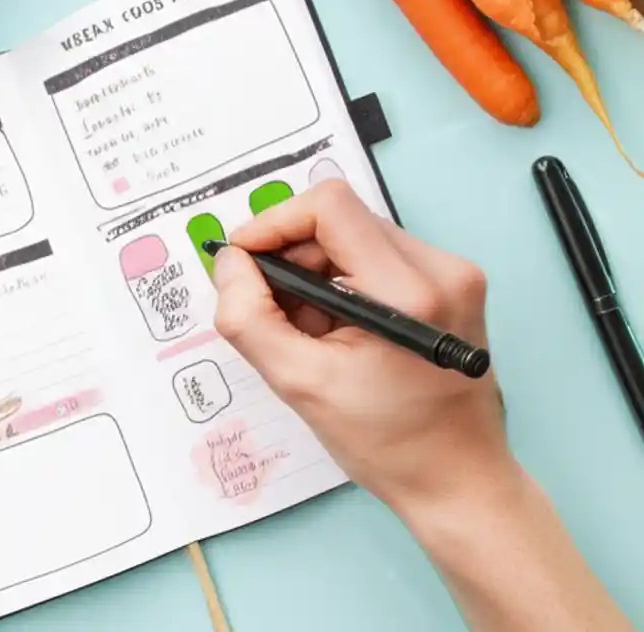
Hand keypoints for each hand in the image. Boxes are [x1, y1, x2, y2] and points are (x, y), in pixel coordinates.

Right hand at [211, 181, 511, 511]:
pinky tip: (337, 330)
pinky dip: (343, 282)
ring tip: (306, 329)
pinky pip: (379, 258)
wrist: (458, 481)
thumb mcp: (298, 384)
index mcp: (408, 292)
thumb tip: (229, 264)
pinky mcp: (453, 286)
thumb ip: (250, 317)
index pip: (330, 207)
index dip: (274, 224)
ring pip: (357, 237)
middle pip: (341, 220)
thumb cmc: (386, 444)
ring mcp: (453, 274)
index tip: (243, 262)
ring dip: (315, 272)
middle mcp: (441, 268)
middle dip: (292, 256)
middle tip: (270, 310)